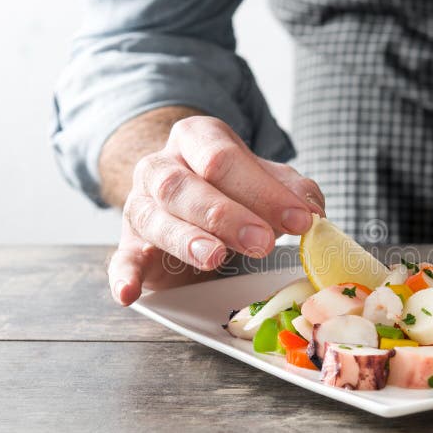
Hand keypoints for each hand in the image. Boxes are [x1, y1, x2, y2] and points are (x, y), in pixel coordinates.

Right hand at [107, 116, 324, 305]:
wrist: (185, 196)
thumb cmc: (231, 188)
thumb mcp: (265, 181)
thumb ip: (290, 190)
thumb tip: (312, 210)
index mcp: (197, 139)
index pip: (223, 158)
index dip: (262, 190)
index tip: (300, 220)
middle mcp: (161, 167)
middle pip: (184, 186)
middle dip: (225, 215)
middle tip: (263, 243)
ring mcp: (140, 206)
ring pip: (154, 218)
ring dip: (186, 240)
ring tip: (214, 258)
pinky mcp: (129, 245)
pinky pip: (121, 259)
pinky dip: (123, 276)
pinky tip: (129, 292)